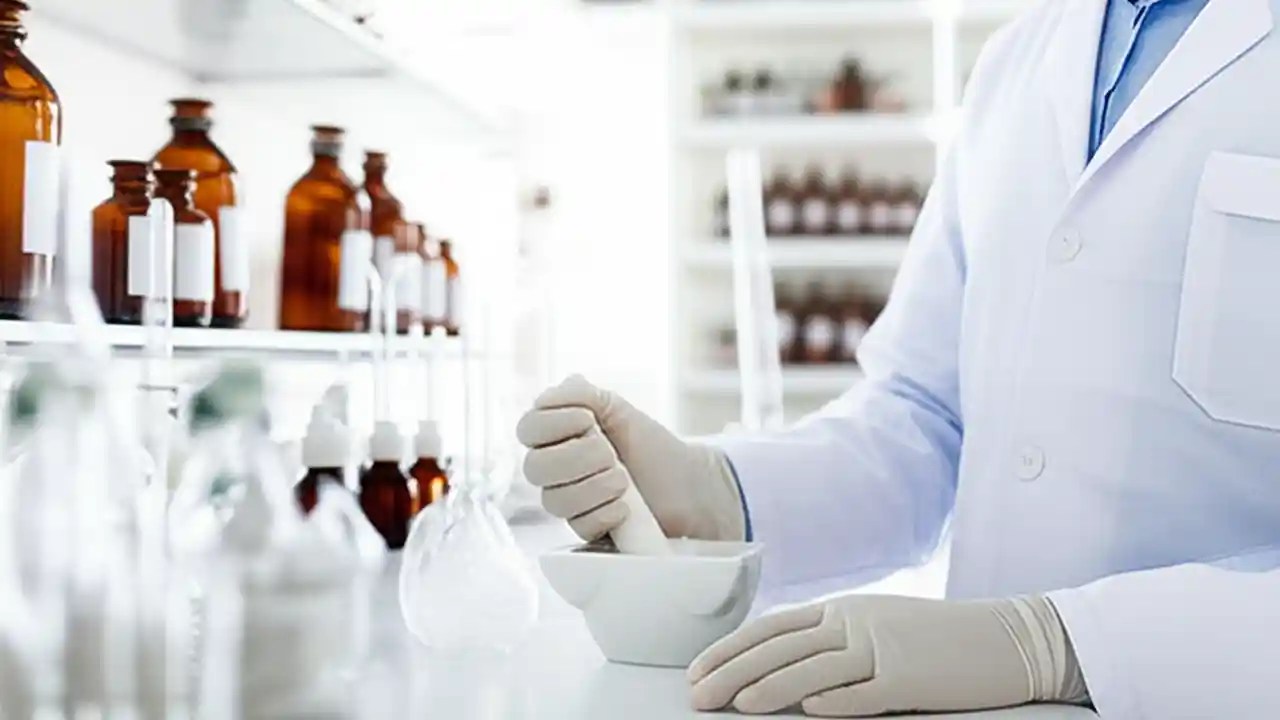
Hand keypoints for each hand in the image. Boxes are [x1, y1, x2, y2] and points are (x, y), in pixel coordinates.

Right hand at [516, 375, 743, 542]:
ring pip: (554, 500)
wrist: (688, 484)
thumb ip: (586, 395)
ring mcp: (568, 501)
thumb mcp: (620, 410)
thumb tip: (565, 383)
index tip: (589, 420)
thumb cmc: (652, 446)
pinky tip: (625, 506)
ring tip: (624, 480)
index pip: (528, 428)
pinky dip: (606, 512)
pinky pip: (579, 526)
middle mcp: (555, 469)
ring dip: (595, 486)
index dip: (553, 424)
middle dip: (578, 458)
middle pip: (535, 468)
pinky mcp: (586, 529)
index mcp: (557, 435)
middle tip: (610, 454)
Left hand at [687, 594, 1088, 716]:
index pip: (771, 628)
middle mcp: (855, 623)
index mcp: (843, 610)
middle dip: (732, 671)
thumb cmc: (937, 638)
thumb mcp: (877, 625)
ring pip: (813, 668)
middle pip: (780, 648)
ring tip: (733, 705)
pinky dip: (835, 702)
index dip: (730, 649)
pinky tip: (807, 712)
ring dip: (768, 686)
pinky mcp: (912, 679)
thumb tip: (780, 669)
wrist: (1007, 638)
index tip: (697, 671)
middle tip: (697, 696)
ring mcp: (883, 649)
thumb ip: (832, 641)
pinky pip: (866, 693)